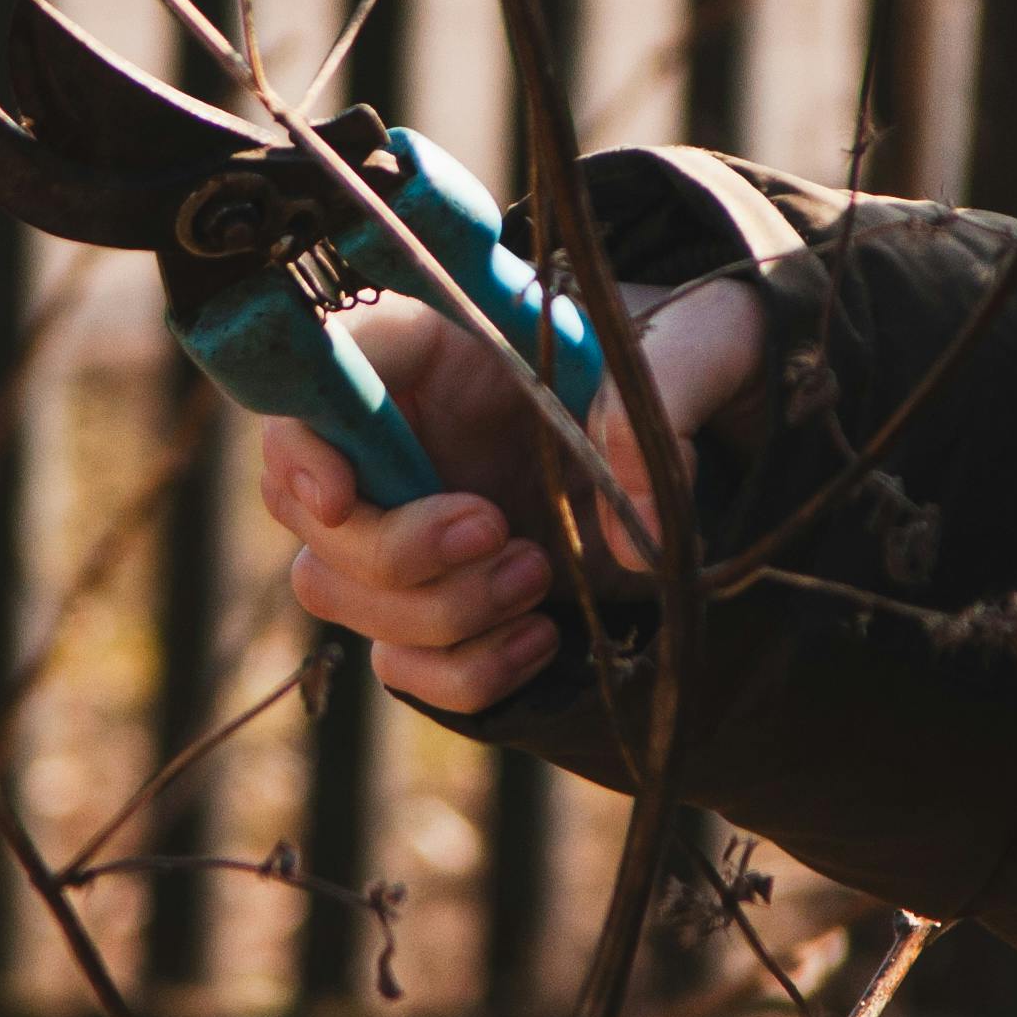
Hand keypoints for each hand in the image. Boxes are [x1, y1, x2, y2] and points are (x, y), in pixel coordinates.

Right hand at [259, 278, 765, 712]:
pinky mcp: (436, 602)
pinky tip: (541, 639)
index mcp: (436, 345)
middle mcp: (397, 434)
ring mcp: (405, 525)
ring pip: (334, 589)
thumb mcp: (706, 343)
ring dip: (437, 611)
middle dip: (395, 548)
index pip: (318, 375)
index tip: (344, 498)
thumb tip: (629, 489)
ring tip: (539, 576)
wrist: (715, 441)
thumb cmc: (689, 362)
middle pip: (308, 509)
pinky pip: (400, 665)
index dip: (301, 442)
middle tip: (496, 531)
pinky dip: (466, 672)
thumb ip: (670, 385)